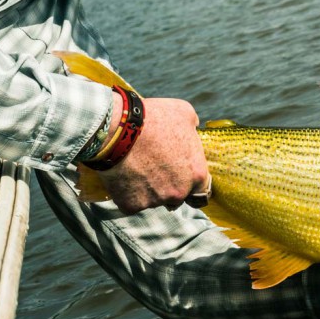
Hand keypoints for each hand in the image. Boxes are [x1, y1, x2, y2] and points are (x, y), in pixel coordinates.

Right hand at [97, 97, 208, 214]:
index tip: (181, 174)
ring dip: (148, 188)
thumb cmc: (154, 118)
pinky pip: (131, 202)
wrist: (118, 129)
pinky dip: (127, 192)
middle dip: (168, 185)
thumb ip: (193, 128)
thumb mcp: (185, 113)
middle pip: (177, 195)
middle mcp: (179, 192)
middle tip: (154, 166)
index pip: (201, 189)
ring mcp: (155, 201)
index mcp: (196, 174)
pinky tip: (123, 174)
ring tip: (136, 166)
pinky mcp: (132, 205)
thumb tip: (193, 132)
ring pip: (154, 199)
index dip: (191, 182)